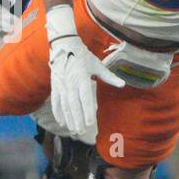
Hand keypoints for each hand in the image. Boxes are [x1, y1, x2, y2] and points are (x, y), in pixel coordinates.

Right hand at [46, 5, 123, 138]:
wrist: (63, 46)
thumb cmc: (83, 56)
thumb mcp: (97, 65)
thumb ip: (109, 76)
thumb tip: (122, 84)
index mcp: (82, 78)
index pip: (85, 98)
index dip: (87, 111)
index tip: (91, 123)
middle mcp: (70, 83)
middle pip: (74, 105)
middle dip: (77, 119)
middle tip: (82, 132)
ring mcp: (61, 85)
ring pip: (64, 105)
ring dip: (69, 119)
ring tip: (74, 130)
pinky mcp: (55, 86)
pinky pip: (56, 102)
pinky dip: (58, 113)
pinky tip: (62, 122)